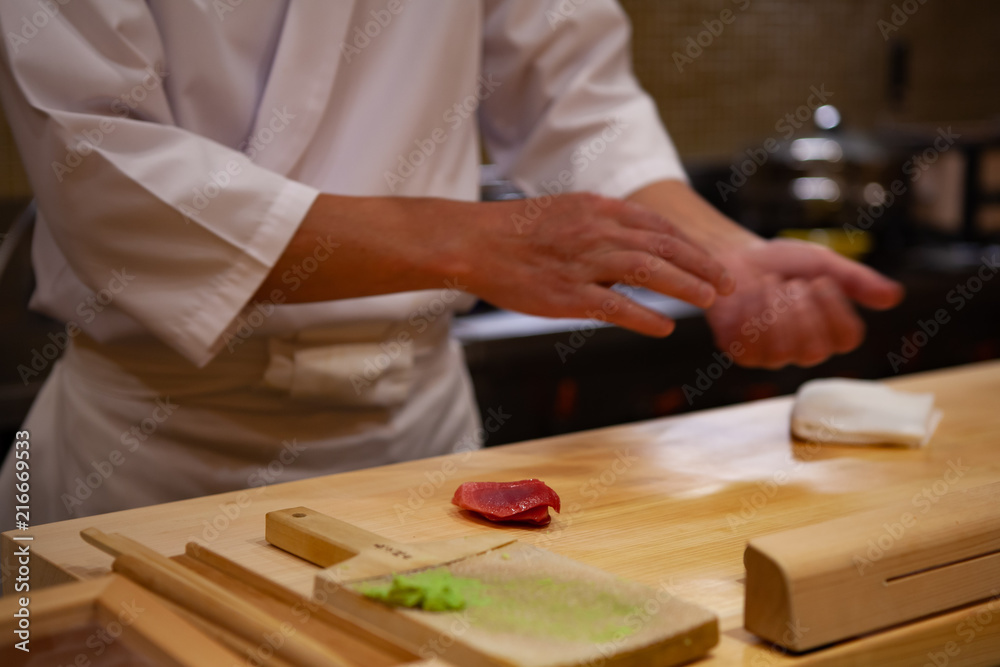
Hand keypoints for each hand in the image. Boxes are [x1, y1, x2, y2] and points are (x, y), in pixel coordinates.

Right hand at [458, 193, 735, 336]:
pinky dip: (644, 316)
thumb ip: (603, 225)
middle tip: (727, 282)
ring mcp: (583, 263)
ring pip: (648, 271)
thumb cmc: (517, 231)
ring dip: (684, 285)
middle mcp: (597, 231)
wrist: (475, 242)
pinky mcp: (567, 294)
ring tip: (709, 300)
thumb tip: (637, 242)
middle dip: (700, 264)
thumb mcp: (567, 212)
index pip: (658, 226)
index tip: (710, 260)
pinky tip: (664, 327)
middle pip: (663, 246)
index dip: (690, 245)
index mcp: (598, 209)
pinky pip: (614, 305)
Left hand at [704, 239, 903, 367]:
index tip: (821, 281)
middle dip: (802, 310)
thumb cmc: (782, 263)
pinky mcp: (742, 352)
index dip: (835, 308)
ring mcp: (772, 355)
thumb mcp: (823, 263)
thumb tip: (894, 296)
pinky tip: (748, 293)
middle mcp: (804, 349)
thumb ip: (856, 280)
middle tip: (792, 284)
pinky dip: (750, 313)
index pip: (847, 339)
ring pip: (782, 352)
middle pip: (815, 350)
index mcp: (830, 330)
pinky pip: (751, 347)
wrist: (735, 256)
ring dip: (775, 311)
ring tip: (771, 285)